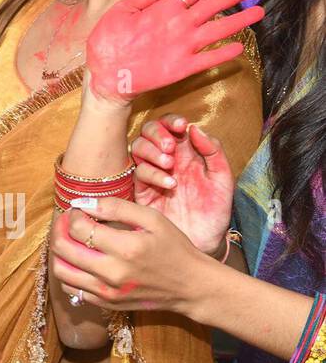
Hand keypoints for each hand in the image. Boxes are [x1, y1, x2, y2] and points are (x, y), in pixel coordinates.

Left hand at [48, 196, 208, 313]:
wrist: (192, 287)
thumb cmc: (174, 248)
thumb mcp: (152, 219)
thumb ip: (116, 207)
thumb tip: (83, 202)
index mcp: (125, 248)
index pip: (78, 228)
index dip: (72, 214)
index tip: (79, 210)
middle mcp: (112, 273)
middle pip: (63, 249)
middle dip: (59, 229)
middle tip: (68, 221)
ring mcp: (108, 292)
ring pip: (61, 271)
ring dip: (60, 251)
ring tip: (70, 240)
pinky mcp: (107, 304)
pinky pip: (71, 288)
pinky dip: (68, 272)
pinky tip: (79, 260)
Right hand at [84, 0, 264, 104]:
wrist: (106, 77)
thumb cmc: (108, 41)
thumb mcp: (122, 8)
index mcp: (164, 8)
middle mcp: (179, 25)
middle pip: (216, 4)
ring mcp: (184, 47)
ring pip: (221, 29)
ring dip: (242, 19)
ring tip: (259, 12)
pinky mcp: (185, 69)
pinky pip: (212, 59)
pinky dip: (227, 53)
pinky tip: (239, 48)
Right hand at [131, 115, 233, 257]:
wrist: (205, 241)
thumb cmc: (215, 211)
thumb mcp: (223, 179)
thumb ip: (214, 152)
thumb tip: (195, 129)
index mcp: (187, 152)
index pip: (171, 125)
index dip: (172, 120)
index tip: (181, 125)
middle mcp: (167, 159)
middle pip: (149, 132)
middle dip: (157, 133)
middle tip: (169, 147)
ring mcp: (153, 174)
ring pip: (138, 148)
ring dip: (151, 151)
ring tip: (169, 164)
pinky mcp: (143, 191)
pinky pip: (139, 174)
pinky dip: (152, 174)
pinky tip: (169, 184)